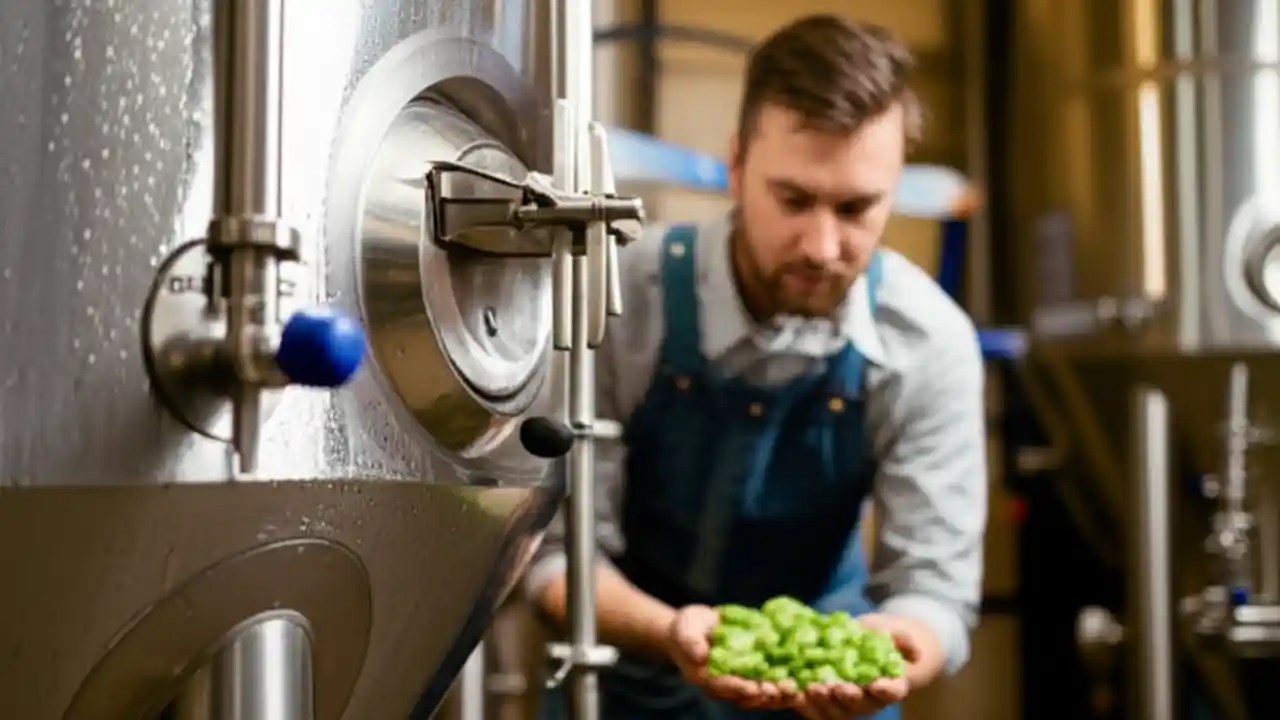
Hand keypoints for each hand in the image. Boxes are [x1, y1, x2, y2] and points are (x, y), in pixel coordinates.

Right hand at [664, 604, 800, 710]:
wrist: (699, 628)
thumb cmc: (689, 628)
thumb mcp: (686, 628)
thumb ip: (691, 642)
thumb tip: (700, 656)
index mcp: (706, 678)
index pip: (723, 687)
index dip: (739, 688)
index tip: (754, 688)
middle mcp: (726, 687)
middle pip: (747, 697)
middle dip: (764, 696)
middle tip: (780, 690)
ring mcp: (742, 683)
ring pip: (762, 696)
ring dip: (779, 696)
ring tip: (796, 691)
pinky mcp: (756, 676)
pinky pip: (772, 684)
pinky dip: (786, 686)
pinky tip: (803, 683)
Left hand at [794, 613, 943, 718]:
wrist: (861, 644)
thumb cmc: (880, 638)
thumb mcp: (892, 632)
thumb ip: (902, 639)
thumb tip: (910, 646)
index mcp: (889, 686)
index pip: (891, 692)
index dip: (886, 690)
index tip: (878, 685)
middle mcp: (868, 701)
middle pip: (858, 704)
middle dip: (846, 697)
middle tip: (834, 686)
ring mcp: (844, 705)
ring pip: (832, 710)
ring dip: (820, 701)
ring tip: (810, 688)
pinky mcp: (821, 702)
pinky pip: (810, 706)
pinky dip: (799, 700)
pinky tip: (789, 689)